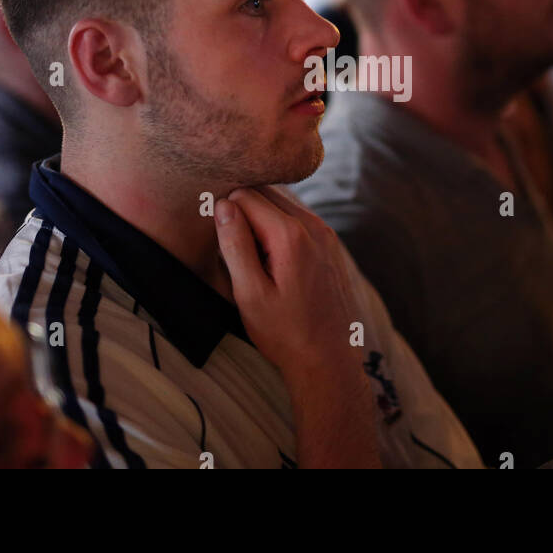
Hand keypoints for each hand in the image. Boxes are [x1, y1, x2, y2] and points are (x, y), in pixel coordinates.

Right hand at [213, 186, 361, 380]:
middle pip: (264, 193)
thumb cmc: (286, 333)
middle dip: (243, 214)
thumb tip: (222, 204)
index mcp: (291, 234)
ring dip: (261, 223)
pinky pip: (296, 220)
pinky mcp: (330, 244)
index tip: (222, 244)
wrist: (329, 359)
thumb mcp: (250, 294)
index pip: (244, 195)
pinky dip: (279, 231)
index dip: (225, 215)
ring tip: (257, 263)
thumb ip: (235, 245)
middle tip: (238, 255)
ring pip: (281, 204)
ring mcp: (326, 233)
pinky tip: (275, 265)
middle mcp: (314, 225)